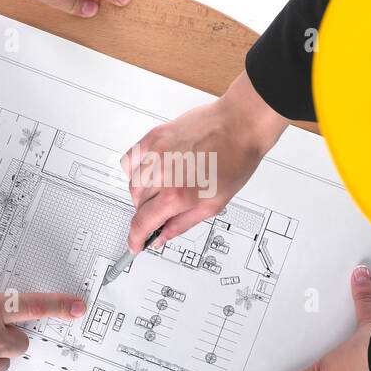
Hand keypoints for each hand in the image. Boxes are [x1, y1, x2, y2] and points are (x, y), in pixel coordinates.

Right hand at [119, 71, 288, 251]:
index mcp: (178, 195)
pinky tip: (150, 173)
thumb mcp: (213, 205)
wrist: (240, 126)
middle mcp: (162, 174)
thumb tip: (161, 237)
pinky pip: (130, 159)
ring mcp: (155, 153)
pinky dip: (134, 171)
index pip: (141, 223)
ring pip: (132, 184)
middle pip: (138, 205)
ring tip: (165, 188)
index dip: (135, 238)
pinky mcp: (153, 137)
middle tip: (166, 211)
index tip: (135, 243)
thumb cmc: (236, 160)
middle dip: (148, 214)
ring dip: (142, 194)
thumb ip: (181, 224)